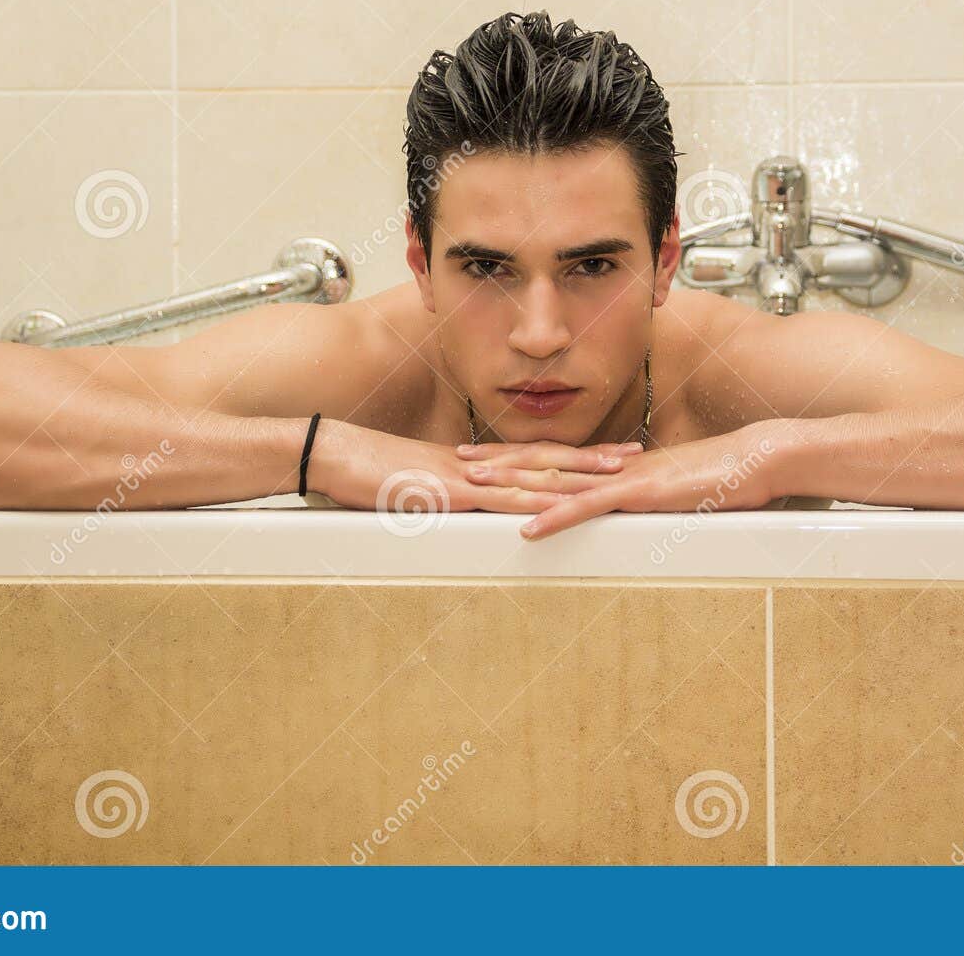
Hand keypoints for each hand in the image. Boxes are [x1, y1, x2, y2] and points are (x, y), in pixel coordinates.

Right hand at [305, 418, 625, 517]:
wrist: (330, 453)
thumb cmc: (362, 473)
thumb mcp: (411, 489)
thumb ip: (440, 497)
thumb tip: (457, 509)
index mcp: (471, 462)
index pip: (531, 454)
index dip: (571, 454)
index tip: (604, 453)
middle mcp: (477, 464)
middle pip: (545, 458)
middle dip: (591, 459)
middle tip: (633, 457)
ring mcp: (466, 476)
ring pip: (533, 475)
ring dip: (576, 477)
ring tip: (615, 479)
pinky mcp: (449, 492)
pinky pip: (499, 498)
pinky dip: (532, 501)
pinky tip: (559, 505)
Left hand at [480, 423, 785, 538]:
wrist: (759, 457)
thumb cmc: (727, 473)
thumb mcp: (678, 486)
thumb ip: (651, 493)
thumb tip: (635, 501)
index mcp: (620, 464)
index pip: (562, 458)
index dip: (522, 457)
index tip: (488, 455)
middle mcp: (614, 466)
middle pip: (547, 462)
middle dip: (500, 462)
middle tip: (458, 461)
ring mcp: (625, 478)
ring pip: (557, 480)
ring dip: (513, 483)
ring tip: (474, 485)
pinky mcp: (641, 495)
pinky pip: (591, 508)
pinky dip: (556, 517)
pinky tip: (529, 529)